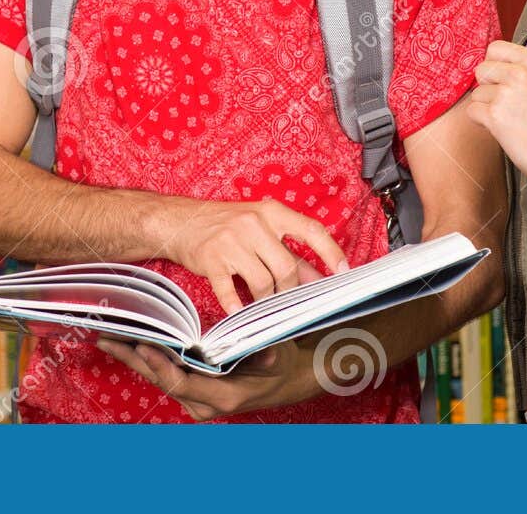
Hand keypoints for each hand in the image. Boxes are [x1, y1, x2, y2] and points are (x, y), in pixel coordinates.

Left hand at [95, 338, 319, 420]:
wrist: (287, 381)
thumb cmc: (281, 366)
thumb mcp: (276, 356)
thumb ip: (266, 356)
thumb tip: (264, 353)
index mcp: (222, 397)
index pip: (182, 383)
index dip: (160, 365)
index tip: (143, 345)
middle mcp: (204, 404)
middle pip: (161, 380)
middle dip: (133, 358)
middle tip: (106, 339)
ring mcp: (196, 401)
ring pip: (159, 378)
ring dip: (134, 358)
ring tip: (108, 338)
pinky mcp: (193, 392)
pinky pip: (166, 375)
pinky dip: (147, 359)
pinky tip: (129, 344)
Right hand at [156, 197, 349, 313]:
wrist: (181, 221)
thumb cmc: (227, 226)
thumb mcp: (261, 231)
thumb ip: (290, 254)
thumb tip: (321, 280)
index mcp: (271, 212)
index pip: (311, 230)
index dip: (331, 251)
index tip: (344, 271)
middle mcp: (253, 224)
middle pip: (286, 268)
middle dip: (289, 292)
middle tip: (285, 300)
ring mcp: (231, 241)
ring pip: (262, 283)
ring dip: (266, 302)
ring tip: (262, 306)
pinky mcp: (211, 260)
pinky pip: (230, 292)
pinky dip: (237, 308)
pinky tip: (239, 315)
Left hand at [464, 41, 526, 194]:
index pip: (495, 48)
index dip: (495, 65)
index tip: (504, 80)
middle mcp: (519, 74)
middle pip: (481, 70)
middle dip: (488, 87)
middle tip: (506, 104)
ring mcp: (506, 94)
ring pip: (476, 93)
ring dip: (487, 108)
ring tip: (509, 120)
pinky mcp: (495, 115)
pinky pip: (472, 111)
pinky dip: (481, 122)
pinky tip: (501, 129)